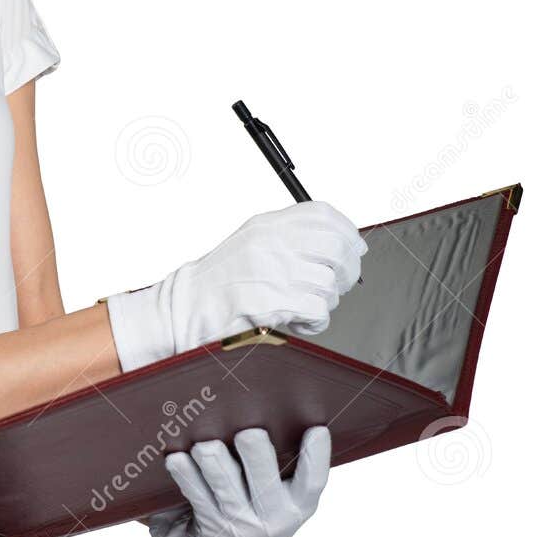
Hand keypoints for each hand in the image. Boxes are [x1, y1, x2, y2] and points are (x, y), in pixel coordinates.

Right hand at [105, 201, 366, 372]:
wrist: (182, 309)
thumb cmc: (217, 282)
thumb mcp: (250, 244)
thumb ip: (287, 238)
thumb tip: (336, 244)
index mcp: (266, 225)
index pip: (322, 215)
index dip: (347, 232)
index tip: (354, 248)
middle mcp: (270, 243)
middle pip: (334, 248)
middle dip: (346, 270)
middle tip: (338, 284)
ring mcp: (270, 271)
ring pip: (328, 283)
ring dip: (326, 301)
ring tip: (307, 307)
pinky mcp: (270, 302)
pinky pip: (317, 310)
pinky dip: (316, 321)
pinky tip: (301, 322)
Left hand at [146, 426, 330, 536]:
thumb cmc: (259, 504)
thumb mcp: (284, 494)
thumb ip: (288, 463)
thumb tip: (283, 410)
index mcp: (299, 503)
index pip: (312, 481)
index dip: (316, 457)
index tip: (317, 430)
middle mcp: (273, 518)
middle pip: (266, 484)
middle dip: (257, 458)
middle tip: (248, 433)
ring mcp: (239, 524)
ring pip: (227, 492)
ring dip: (215, 467)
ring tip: (205, 446)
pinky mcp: (209, 527)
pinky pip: (198, 498)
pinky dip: (186, 477)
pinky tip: (176, 459)